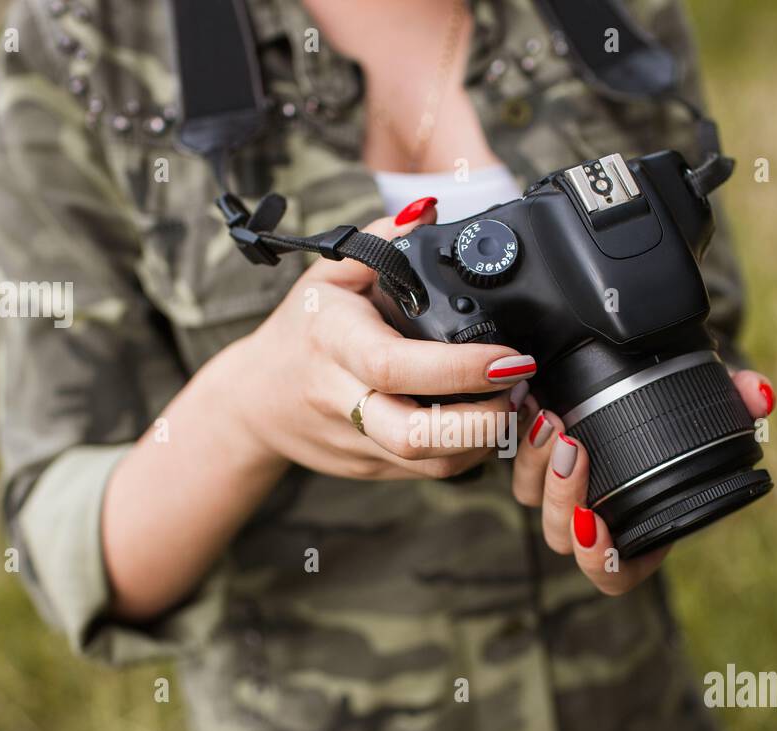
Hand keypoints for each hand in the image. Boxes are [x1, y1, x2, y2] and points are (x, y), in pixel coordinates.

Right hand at [211, 200, 537, 480]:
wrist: (255, 401)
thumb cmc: (301, 330)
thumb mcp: (330, 275)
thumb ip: (381, 241)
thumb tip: (428, 211)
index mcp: (332, 343)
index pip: (394, 366)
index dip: (459, 368)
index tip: (510, 357)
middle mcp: (340, 399)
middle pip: (414, 436)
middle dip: (484, 422)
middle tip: (521, 387)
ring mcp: (356, 443)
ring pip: (431, 465)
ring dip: (485, 440)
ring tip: (513, 403)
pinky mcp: (371, 469)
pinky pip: (430, 473)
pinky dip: (469, 454)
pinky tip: (488, 423)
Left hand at [510, 369, 775, 594]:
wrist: (641, 376)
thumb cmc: (682, 406)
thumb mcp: (716, 402)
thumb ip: (741, 402)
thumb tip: (760, 396)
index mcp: (640, 530)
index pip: (614, 573)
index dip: (600, 560)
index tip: (595, 524)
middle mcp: (595, 517)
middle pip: (563, 535)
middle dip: (564, 496)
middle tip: (573, 448)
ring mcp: (561, 488)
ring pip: (534, 499)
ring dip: (538, 465)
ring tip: (552, 421)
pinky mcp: (535, 455)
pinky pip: (516, 459)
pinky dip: (520, 435)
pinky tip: (530, 402)